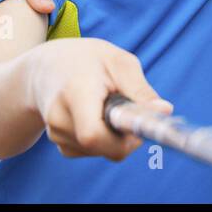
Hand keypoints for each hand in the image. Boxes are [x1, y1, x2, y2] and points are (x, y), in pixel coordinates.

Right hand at [31, 39, 174, 159]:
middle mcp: (59, 117)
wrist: (46, 67)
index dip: (121, 139)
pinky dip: (103, 138)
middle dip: (124, 136)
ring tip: (106, 104)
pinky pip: (92, 151)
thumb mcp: (118, 62)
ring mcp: (55, 133)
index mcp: (76, 92)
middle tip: (129, 110)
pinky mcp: (59, 143)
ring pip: (100, 151)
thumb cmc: (88, 60)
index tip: (137, 126)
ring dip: (114, 135)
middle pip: (100, 146)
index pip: (93, 134)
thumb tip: (165, 111)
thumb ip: (140, 89)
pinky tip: (96, 115)